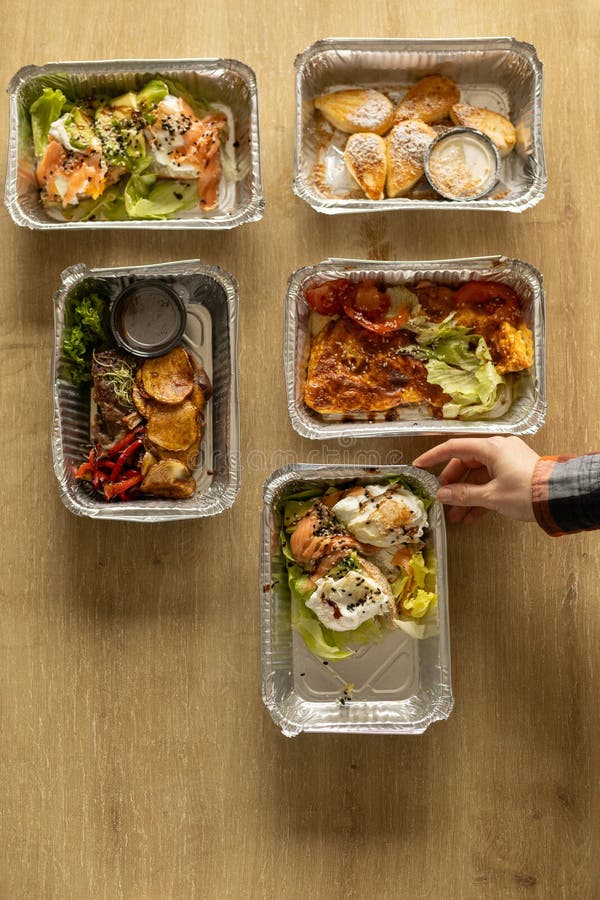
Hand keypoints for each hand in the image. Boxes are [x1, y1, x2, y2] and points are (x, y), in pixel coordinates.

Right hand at [412, 436, 539, 523]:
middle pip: (466, 463)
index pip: (454, 448)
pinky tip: (472, 515)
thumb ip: (463, 495)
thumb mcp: (491, 496)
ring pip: (478, 476)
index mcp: (491, 448)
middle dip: (453, 485)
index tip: (420, 465)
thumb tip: (443, 495)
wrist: (560, 498)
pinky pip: (491, 482)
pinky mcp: (516, 472)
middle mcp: (498, 449)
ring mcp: (508, 461)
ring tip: (456, 515)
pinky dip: (480, 497)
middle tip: (443, 499)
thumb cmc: (528, 492)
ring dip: (466, 495)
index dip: (434, 457)